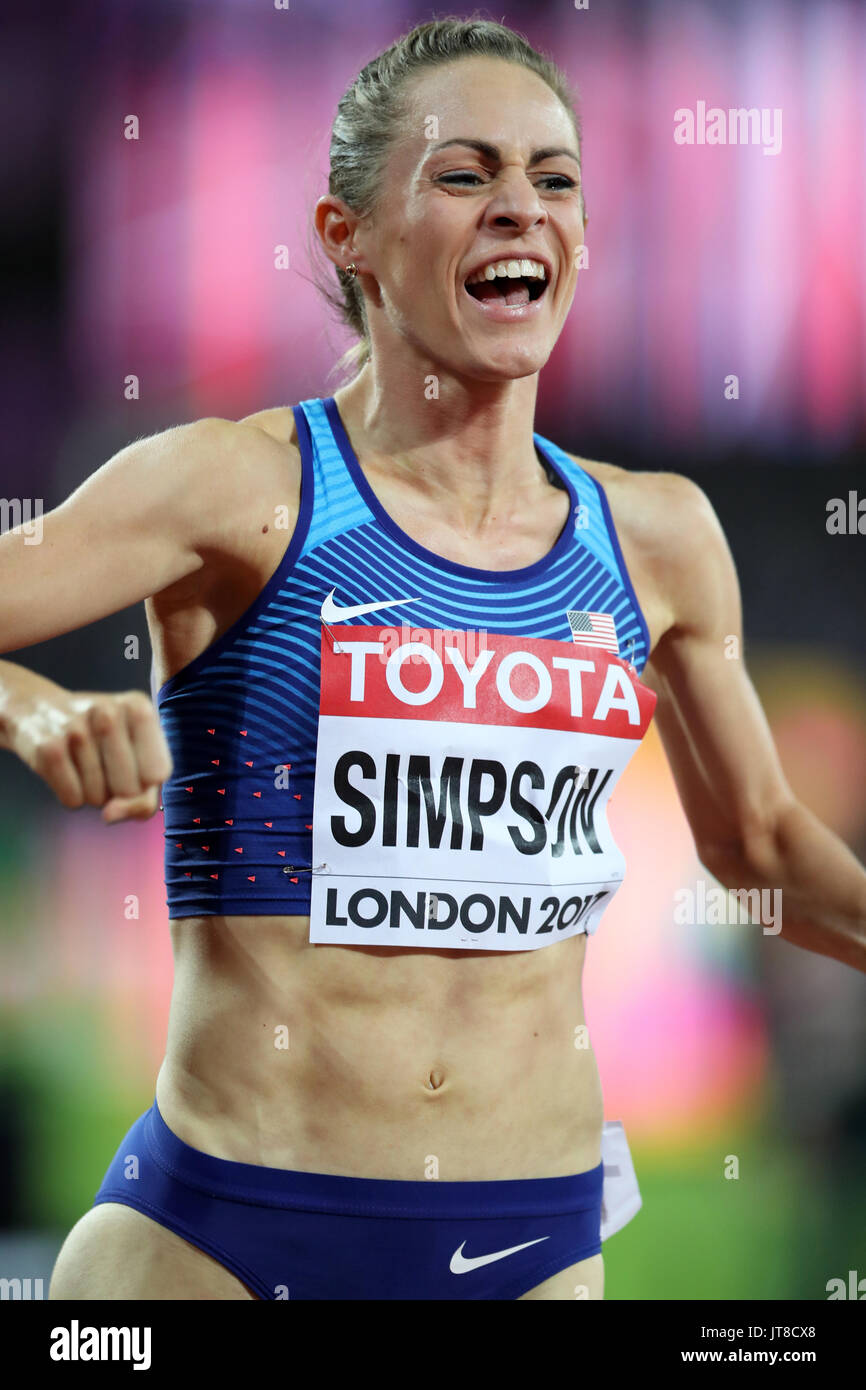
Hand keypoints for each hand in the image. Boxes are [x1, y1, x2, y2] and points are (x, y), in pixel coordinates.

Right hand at [8, 686, 171, 822]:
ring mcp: (76, 728)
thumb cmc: (97, 738)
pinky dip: (70, 794)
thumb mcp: (133, 754)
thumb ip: (144, 796)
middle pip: (130, 790)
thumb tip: (110, 815)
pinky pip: (73, 800)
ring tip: (80, 760)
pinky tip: (63, 767)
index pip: (158, 774)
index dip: (144, 784)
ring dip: (91, 791)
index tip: (131, 767)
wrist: (37, 709)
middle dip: (116, 791)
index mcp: (139, 707)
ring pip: (99, 799)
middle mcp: (109, 712)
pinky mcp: (48, 747)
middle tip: (100, 762)